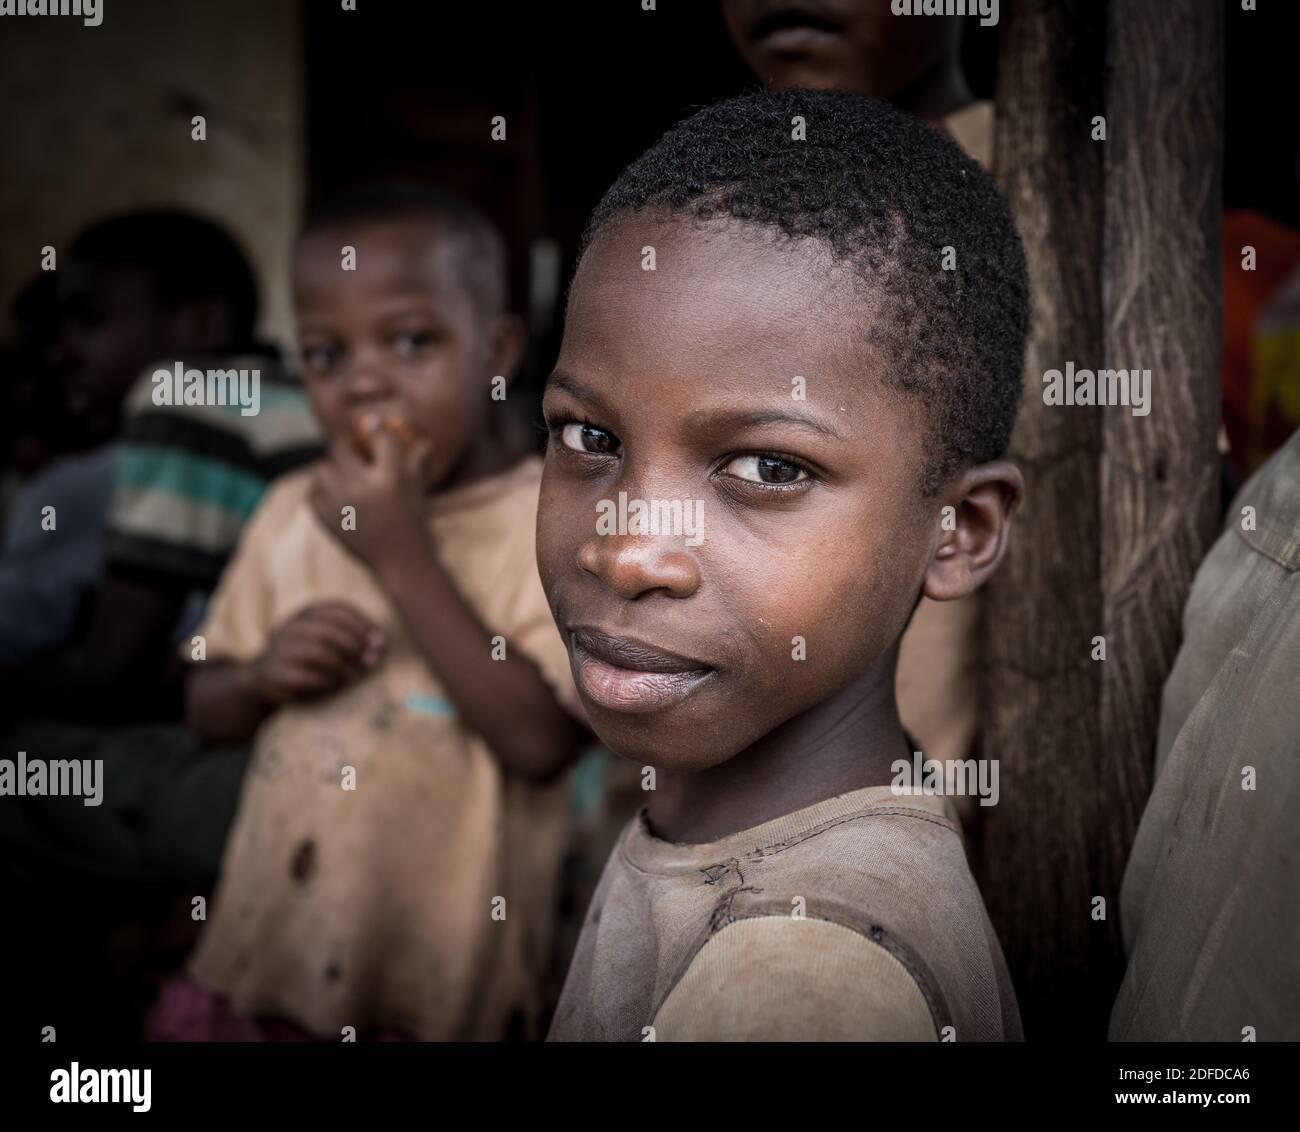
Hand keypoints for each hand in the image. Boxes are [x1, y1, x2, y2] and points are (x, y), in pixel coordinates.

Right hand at [250, 601, 384, 703]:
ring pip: (318, 653)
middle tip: (371, 663)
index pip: (338, 609)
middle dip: (355, 646)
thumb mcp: (333, 643)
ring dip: (343, 667)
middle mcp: (293, 627)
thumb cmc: (313, 660)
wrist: (267, 678)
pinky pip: (306, 676)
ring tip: (355, 678)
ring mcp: (282, 649)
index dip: (363, 624)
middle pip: (329, 630)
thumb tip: (381, 643)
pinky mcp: (276, 672)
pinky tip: (333, 686)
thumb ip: (358, 639)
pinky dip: (325, 682)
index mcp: (307, 613)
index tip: (380, 642)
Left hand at [310, 414, 435, 571]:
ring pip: (321, 467)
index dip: (374, 426)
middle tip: (353, 450)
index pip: (378, 437)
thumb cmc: (414, 523)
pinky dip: (321, 490)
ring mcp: (341, 505)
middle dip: (347, 445)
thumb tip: (425, 440)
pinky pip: (313, 492)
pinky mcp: (327, 520)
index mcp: (390, 479)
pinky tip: (335, 494)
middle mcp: (363, 489)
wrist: (401, 562)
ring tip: (343, 474)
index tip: (371, 423)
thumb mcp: (417, 491)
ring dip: (331, 467)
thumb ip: (416, 462)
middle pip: (340, 447)